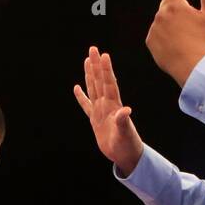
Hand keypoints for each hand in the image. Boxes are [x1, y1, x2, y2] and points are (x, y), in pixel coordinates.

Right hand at [74, 46, 143, 176]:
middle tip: (93, 49)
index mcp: (114, 106)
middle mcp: (107, 105)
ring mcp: (101, 111)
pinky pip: (86, 105)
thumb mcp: (125, 134)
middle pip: (100, 81)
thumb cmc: (128, 145)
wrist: (126, 155)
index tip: (104, 55)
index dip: (106, 70)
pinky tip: (77, 87)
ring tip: (87, 61)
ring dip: (91, 75)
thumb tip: (126, 110)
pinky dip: (81, 96)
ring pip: (94, 88)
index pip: (109, 84)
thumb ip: (123, 121)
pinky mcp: (95, 120)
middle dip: (97, 65)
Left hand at [145, 0, 204, 86]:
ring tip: (184, 38)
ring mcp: (154, 27)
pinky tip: (175, 46)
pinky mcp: (150, 40)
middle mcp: (162, 13)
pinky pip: (157, 35)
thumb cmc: (203, 41)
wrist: (190, 67)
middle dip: (176, 6)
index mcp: (177, 4)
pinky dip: (164, 37)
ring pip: (162, 20)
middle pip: (168, 2)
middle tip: (189, 21)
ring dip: (171, 24)